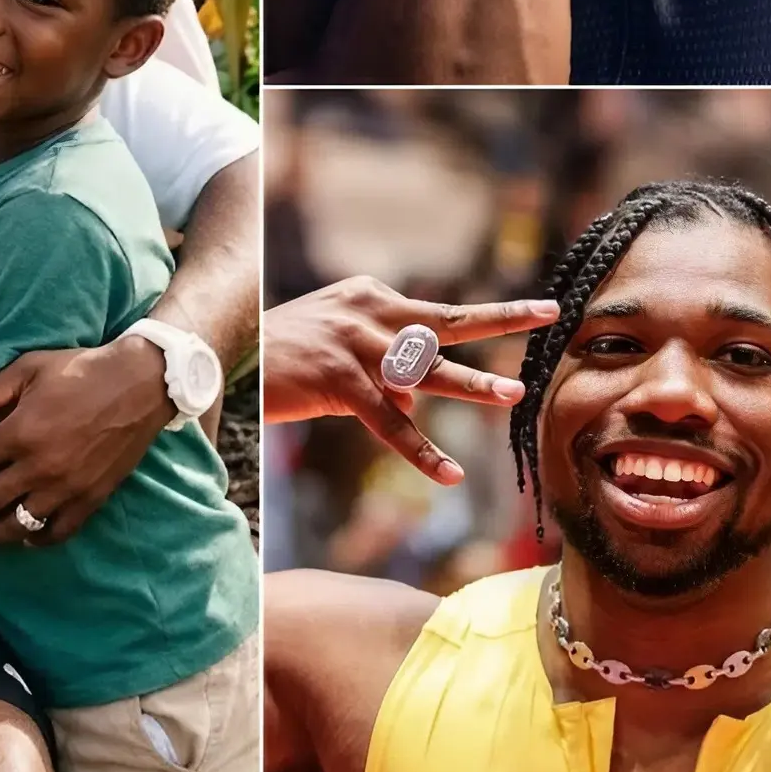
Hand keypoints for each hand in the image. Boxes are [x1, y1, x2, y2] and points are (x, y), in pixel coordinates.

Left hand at [0, 334, 168, 548]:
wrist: (140, 384)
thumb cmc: (82, 370)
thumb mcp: (30, 369)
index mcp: (20, 432)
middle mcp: (39, 467)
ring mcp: (67, 487)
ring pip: (19, 524)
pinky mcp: (92, 497)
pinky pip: (61, 530)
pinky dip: (40, 539)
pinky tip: (27, 538)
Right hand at [262, 279, 560, 483]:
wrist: (220, 352)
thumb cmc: (278, 352)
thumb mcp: (334, 342)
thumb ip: (378, 366)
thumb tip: (411, 401)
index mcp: (370, 296)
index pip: (433, 316)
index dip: (475, 326)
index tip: (526, 316)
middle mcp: (369, 314)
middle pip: (449, 319)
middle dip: (503, 318)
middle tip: (550, 313)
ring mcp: (356, 347)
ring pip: (428, 369)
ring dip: (474, 384)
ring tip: (515, 395)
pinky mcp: (340, 383)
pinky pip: (391, 423)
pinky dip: (420, 452)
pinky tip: (450, 475)